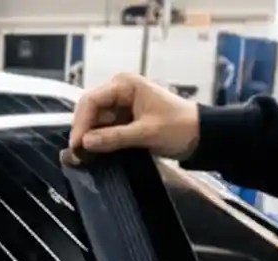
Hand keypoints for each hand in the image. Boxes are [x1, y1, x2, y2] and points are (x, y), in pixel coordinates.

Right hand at [65, 73, 200, 162]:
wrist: (201, 135)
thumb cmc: (179, 127)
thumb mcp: (146, 133)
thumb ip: (115, 137)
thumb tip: (85, 143)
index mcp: (125, 85)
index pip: (92, 100)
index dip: (81, 123)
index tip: (77, 145)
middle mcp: (119, 91)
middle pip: (90, 110)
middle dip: (83, 131)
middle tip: (77, 155)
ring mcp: (121, 105)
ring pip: (95, 121)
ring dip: (90, 138)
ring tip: (84, 158)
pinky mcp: (124, 119)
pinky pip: (105, 129)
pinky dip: (100, 141)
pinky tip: (95, 154)